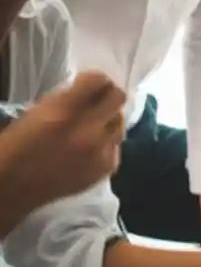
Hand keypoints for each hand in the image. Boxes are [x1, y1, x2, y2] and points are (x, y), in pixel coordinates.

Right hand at [0, 73, 124, 222]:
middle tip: (97, 102)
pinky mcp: (106, 168)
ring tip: (93, 127)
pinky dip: (105, 144)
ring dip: (108, 121)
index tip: (89, 84)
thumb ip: (67, 98)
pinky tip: (90, 148)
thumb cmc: (17, 146)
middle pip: (118, 98)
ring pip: (120, 122)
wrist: (13, 187)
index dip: (95, 79)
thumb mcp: (37, 111)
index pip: (99, 80)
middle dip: (107, 96)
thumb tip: (90, 90)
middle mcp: (87, 130)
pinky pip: (116, 146)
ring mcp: (100, 151)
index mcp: (64, 112)